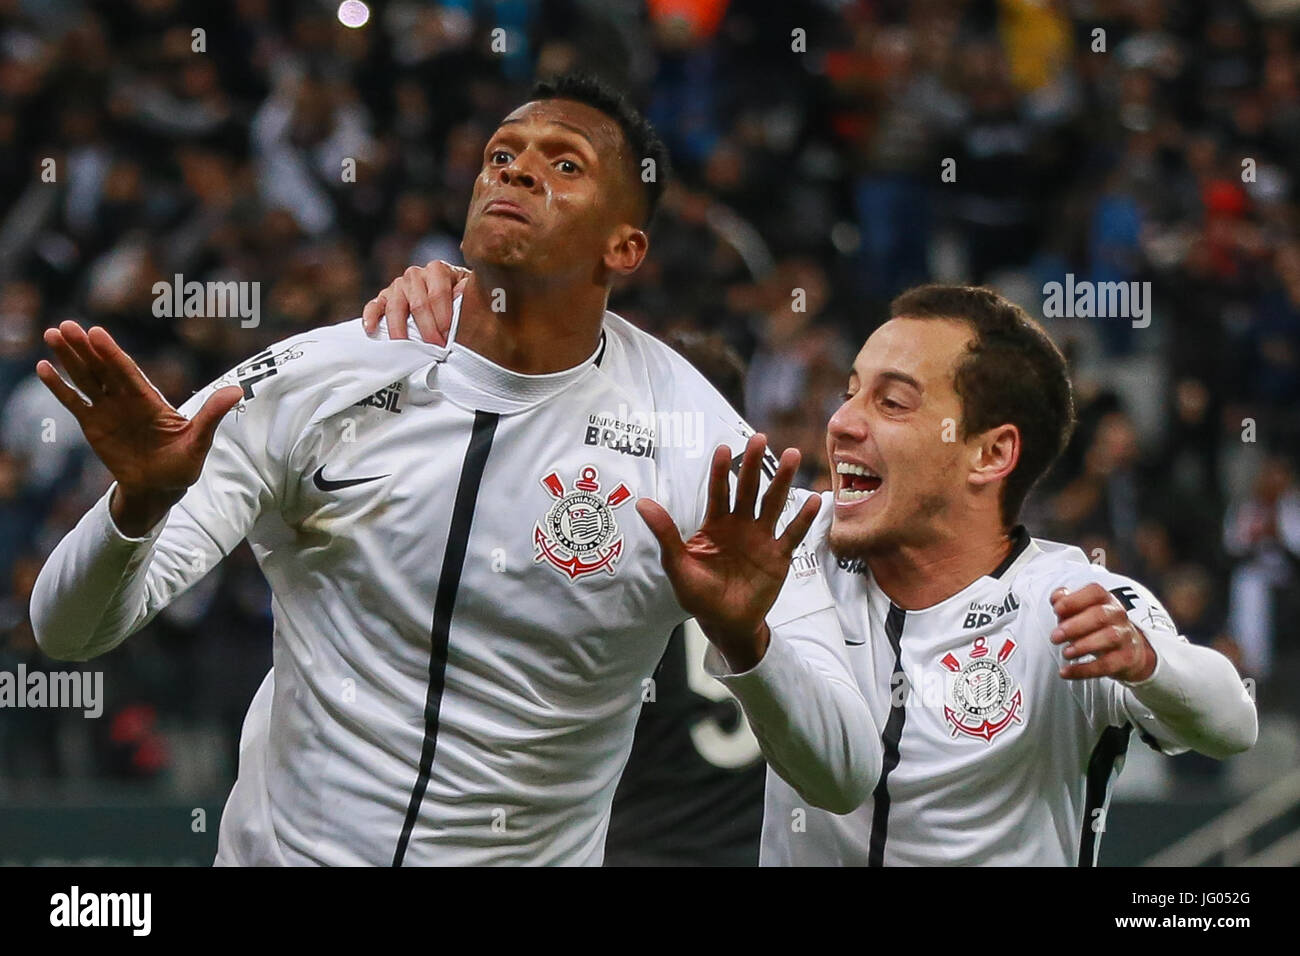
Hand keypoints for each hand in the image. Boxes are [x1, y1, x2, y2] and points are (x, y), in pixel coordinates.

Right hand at [36, 321, 242, 533]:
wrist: (160, 488)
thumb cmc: (182, 464)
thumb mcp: (200, 440)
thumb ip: (212, 415)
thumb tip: (236, 391)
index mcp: (149, 399)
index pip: (128, 371)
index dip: (112, 353)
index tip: (96, 332)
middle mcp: (126, 399)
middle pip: (103, 368)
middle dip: (85, 348)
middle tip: (66, 326)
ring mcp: (108, 410)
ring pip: (86, 378)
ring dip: (69, 358)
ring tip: (52, 334)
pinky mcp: (93, 424)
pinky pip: (74, 402)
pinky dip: (59, 387)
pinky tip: (44, 368)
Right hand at [362, 260, 470, 344]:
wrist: (445, 293)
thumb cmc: (459, 297)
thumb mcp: (468, 291)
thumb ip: (466, 293)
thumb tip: (463, 295)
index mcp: (437, 270)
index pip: (438, 294)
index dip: (443, 318)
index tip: (447, 339)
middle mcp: (414, 275)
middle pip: (418, 304)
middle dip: (427, 329)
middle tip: (435, 348)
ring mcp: (397, 286)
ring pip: (395, 307)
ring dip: (401, 330)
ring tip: (407, 348)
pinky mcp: (383, 298)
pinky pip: (373, 306)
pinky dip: (370, 317)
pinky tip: (370, 329)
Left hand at [636, 433, 821, 671]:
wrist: (725, 623)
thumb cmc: (699, 595)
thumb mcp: (677, 564)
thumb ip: (665, 533)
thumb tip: (642, 503)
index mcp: (715, 524)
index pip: (718, 491)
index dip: (721, 471)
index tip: (724, 449)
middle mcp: (740, 525)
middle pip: (748, 489)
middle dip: (753, 465)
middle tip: (759, 438)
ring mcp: (761, 538)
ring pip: (773, 503)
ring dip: (782, 480)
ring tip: (791, 455)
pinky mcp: (778, 556)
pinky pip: (792, 534)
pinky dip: (803, 518)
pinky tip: (814, 499)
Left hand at [1050, 583, 1155, 681]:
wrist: (1128, 651)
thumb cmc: (1096, 628)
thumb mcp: (1079, 613)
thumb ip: (1065, 604)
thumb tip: (1056, 598)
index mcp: (1105, 600)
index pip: (1094, 592)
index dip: (1074, 600)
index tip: (1056, 609)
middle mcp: (1117, 614)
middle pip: (1099, 615)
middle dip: (1074, 626)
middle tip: (1055, 637)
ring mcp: (1125, 636)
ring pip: (1108, 637)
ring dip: (1083, 646)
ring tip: (1065, 653)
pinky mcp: (1126, 658)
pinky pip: (1107, 664)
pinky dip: (1084, 670)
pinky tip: (1066, 671)